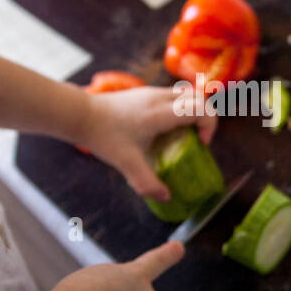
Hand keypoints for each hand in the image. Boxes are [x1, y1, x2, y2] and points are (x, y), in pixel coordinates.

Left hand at [75, 86, 215, 201]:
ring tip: (180, 137)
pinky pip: (173, 98)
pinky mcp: (145, 93)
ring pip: (186, 96)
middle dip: (206, 119)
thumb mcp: (126, 163)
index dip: (210, 126)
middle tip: (196, 141)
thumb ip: (147, 183)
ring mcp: (152, 92)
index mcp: (161, 112)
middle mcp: (160, 97)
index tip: (200, 144)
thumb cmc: (104, 136)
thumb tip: (166, 198)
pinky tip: (163, 131)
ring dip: (192, 114)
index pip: (202, 108)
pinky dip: (179, 111)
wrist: (80, 114)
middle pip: (199, 98)